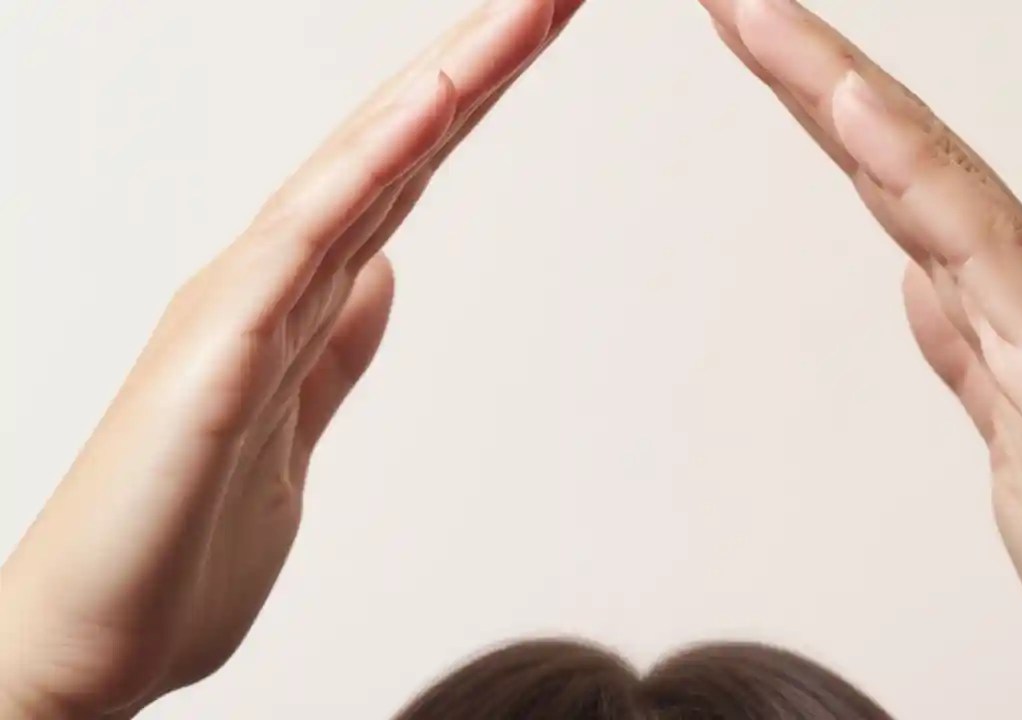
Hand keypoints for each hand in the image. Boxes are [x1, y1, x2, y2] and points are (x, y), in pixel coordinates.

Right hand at [0, 0, 584, 715]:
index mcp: (292, 299)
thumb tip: (380, 275)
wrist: (83, 646)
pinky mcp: (214, 355)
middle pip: (394, 152)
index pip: (402, 179)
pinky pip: (302, 243)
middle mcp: (265, 281)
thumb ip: (333, 349)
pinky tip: (428, 107)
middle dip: (479, 65)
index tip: (537, 39)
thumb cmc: (174, 545)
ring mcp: (237, 309)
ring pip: (358, 171)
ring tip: (518, 15)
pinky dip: (366, 169)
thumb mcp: (294, 429)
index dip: (472, 105)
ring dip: (442, 87)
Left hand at [696, 0, 1021, 716]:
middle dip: (807, 65)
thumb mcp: (1009, 432)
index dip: (813, 102)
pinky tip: (855, 111)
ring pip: (931, 172)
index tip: (746, 37)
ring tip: (761, 15)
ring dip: (839, 88)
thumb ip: (967, 349)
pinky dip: (917, 172)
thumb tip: (921, 284)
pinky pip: (983, 248)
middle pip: (899, 150)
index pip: (890, 176)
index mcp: (1003, 296)